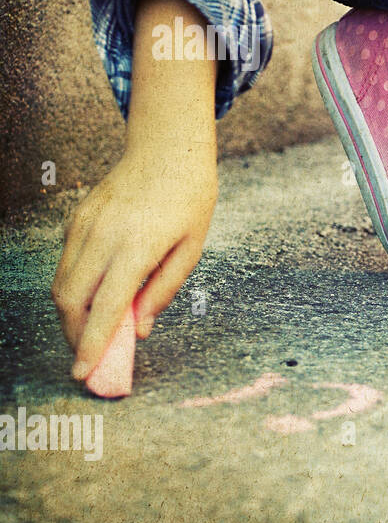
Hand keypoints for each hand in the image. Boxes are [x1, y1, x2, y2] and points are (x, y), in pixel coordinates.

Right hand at [53, 146, 216, 379]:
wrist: (168, 150)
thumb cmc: (190, 199)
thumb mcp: (192, 248)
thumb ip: (164, 291)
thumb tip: (137, 329)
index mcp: (137, 246)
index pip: (106, 307)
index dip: (92, 345)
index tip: (84, 372)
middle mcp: (103, 236)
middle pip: (71, 300)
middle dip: (74, 336)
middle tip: (89, 358)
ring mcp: (84, 226)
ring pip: (62, 284)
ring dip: (72, 315)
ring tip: (93, 333)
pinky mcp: (76, 219)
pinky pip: (68, 263)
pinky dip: (76, 287)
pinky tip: (97, 294)